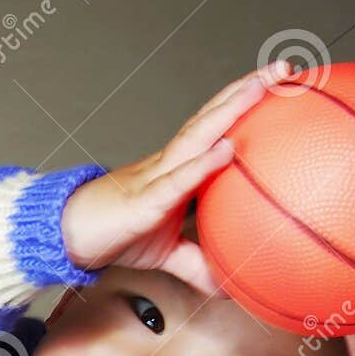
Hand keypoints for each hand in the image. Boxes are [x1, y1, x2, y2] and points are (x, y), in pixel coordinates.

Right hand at [59, 61, 295, 293]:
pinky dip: (204, 163)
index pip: (216, 128)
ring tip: (261, 86)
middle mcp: (171, 162)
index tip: (280, 86)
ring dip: (230, 108)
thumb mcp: (167, 254)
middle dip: (249, 89)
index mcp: (179, 168)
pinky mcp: (145, 200)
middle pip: (213, 116)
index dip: (245, 105)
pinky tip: (227, 149)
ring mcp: (157, 176)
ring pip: (198, 133)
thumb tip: (231, 288)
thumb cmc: (115, 234)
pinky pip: (178, 179)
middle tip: (285, 67)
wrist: (69, 236)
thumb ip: (198, 266)